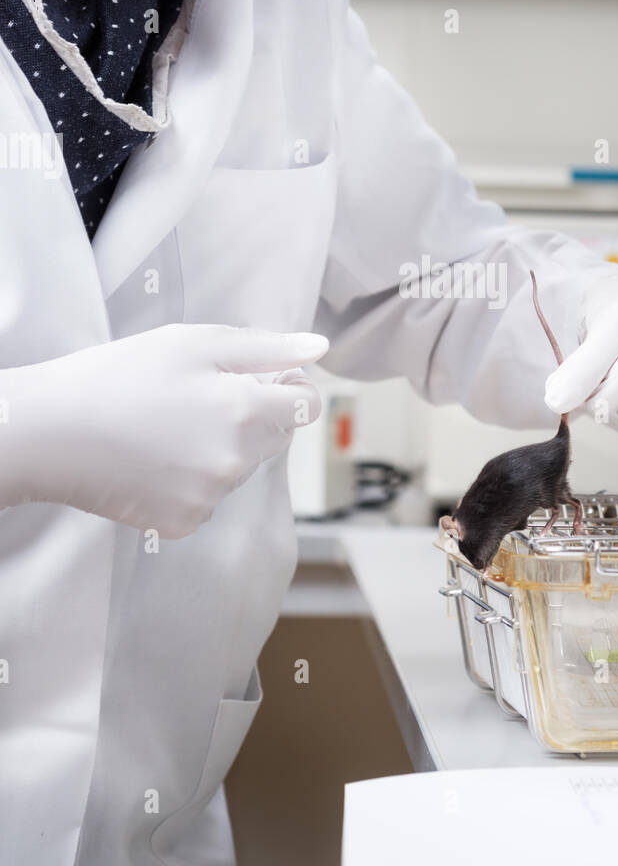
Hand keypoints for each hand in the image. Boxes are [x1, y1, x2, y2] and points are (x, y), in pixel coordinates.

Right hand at [0, 323, 327, 538]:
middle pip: (275, 436)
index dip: (287, 384)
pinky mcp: (184, 522)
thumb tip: (319, 349)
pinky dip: (192, 479)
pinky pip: (210, 496)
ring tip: (166, 425)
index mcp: (247, 410)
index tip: (255, 375)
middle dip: (253, 414)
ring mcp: (212, 498)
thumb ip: (265, 347)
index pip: (306, 404)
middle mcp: (238, 461)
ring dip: (221, 446)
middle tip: (196, 396)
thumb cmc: (119, 376)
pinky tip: (155, 458)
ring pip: (240, 467)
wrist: (50, 433)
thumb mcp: (193, 342)